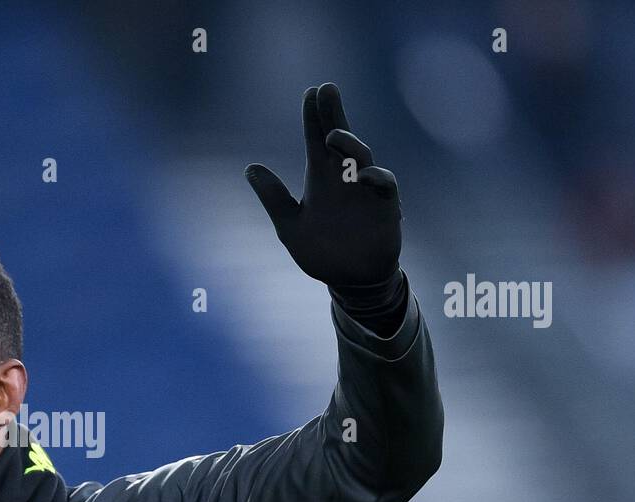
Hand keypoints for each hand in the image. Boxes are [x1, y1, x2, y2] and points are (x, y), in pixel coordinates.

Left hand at [245, 83, 401, 288]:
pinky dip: (375, 176)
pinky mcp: (384, 206)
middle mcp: (343, 178)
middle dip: (333, 114)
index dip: (314, 117)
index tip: (311, 92)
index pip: (316, 141)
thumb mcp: (290, 225)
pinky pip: (384, 184)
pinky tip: (361, 175)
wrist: (350, 279)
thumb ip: (274, 197)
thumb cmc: (322, 252)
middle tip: (326, 90)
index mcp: (321, 179)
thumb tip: (250, 168)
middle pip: (340, 138)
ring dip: (348, 144)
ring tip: (331, 135)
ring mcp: (365, 190)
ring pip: (361, 156)